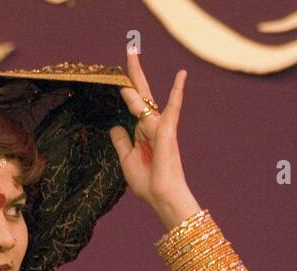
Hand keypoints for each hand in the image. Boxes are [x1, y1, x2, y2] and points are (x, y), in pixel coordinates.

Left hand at [108, 50, 198, 227]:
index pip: (133, 104)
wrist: (160, 197)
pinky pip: (173, 108)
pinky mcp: (167, 131)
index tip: (116, 74)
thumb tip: (114, 126)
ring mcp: (160, 126)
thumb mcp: (126, 159)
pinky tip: (181, 75)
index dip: (124, 88)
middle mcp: (152, 124)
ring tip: (128, 62)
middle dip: (134, 71)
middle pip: (141, 92)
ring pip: (142, 103)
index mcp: (143, 131)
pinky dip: (177, 92)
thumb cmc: (147, 182)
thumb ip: (121, 141)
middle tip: (130, 47)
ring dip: (133, 92)